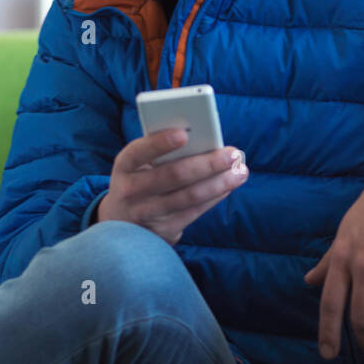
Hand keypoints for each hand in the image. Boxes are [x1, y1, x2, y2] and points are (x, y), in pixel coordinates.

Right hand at [97, 129, 247, 244]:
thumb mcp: (137, 165)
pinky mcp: (164, 230)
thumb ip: (161, 152)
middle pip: (174, 175)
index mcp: (124, 165)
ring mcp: (147, 213)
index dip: (160, 143)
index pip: (139, 151)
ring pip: (190, 196)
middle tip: (232, 154)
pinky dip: (215, 197)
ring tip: (241, 171)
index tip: (184, 134)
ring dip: (219, 183)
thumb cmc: (139, 180)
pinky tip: (229, 186)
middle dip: (207, 163)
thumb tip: (203, 141)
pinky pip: (195, 211)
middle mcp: (131, 191)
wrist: (122, 223)